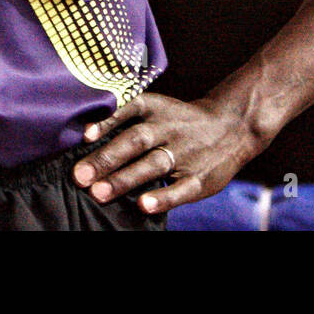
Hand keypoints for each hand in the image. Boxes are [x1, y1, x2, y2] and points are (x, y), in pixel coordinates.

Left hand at [71, 91, 264, 215]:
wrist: (232, 126)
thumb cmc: (180, 120)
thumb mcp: (158, 108)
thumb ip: (126, 118)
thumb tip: (86, 136)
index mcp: (156, 109)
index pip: (128, 110)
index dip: (106, 122)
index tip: (84, 136)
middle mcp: (168, 128)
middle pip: (135, 141)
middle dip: (107, 158)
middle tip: (80, 175)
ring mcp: (185, 153)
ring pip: (153, 164)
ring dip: (125, 179)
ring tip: (100, 193)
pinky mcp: (201, 178)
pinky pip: (181, 188)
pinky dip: (163, 197)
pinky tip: (144, 205)